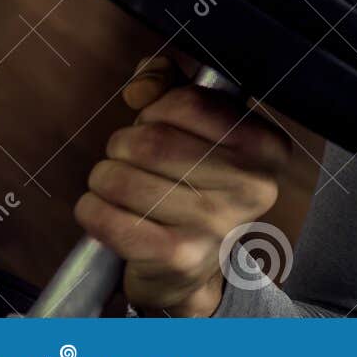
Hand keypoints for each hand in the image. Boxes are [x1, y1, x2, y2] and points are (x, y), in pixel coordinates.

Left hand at [73, 55, 291, 316]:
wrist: (190, 268)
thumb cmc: (191, 182)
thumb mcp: (194, 127)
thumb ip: (169, 88)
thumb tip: (140, 90)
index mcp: (266, 146)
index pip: (190, 102)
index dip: (156, 109)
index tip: (155, 124)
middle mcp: (252, 185)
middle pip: (151, 141)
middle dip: (122, 144)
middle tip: (125, 157)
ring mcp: (216, 224)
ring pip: (122, 177)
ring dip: (102, 176)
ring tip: (112, 183)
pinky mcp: (178, 256)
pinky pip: (108, 218)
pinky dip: (91, 208)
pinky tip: (101, 208)